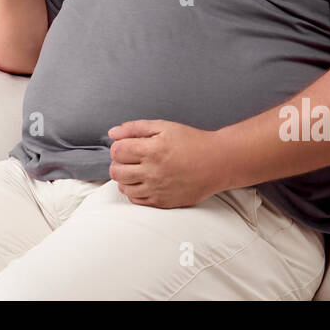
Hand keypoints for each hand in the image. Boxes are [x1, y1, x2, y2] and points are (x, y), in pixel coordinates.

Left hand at [107, 119, 229, 207]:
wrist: (217, 162)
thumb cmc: (192, 142)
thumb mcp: (164, 126)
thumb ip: (135, 128)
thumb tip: (113, 133)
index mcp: (152, 151)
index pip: (117, 151)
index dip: (118, 146)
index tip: (126, 145)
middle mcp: (153, 172)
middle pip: (116, 171)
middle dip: (118, 162)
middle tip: (129, 158)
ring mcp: (157, 190)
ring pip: (124, 188)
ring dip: (125, 178)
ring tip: (136, 170)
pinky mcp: (163, 202)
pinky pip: (136, 200)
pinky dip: (134, 191)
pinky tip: (143, 181)